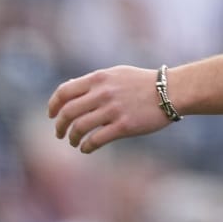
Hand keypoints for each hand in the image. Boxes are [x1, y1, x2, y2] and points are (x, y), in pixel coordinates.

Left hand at [48, 65, 171, 152]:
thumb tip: (70, 88)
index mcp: (99, 78)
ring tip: (74, 142)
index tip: (51, 115)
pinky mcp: (124, 126)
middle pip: (68, 112)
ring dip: (72, 138)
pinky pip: (96, 140)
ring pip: (80, 128)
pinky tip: (86, 148)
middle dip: (59, 126)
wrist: (171, 91)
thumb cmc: (143, 83)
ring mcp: (113, 110)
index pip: (65, 92)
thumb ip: (94, 81)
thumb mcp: (116, 74)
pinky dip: (86, 146)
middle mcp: (103, 93)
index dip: (53, 105)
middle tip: (60, 133)